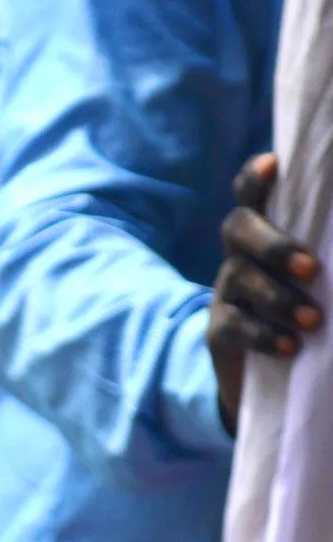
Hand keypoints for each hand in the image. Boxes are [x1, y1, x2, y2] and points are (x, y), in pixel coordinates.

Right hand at [208, 152, 321, 431]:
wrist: (283, 377)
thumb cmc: (316, 313)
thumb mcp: (328, 281)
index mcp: (267, 235)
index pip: (252, 196)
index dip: (254, 178)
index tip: (272, 164)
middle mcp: (240, 256)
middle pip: (236, 228)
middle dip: (271, 244)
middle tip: (311, 269)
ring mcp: (227, 292)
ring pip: (237, 276)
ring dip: (277, 296)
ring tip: (312, 320)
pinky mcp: (219, 331)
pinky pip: (231, 324)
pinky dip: (262, 334)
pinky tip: (291, 346)